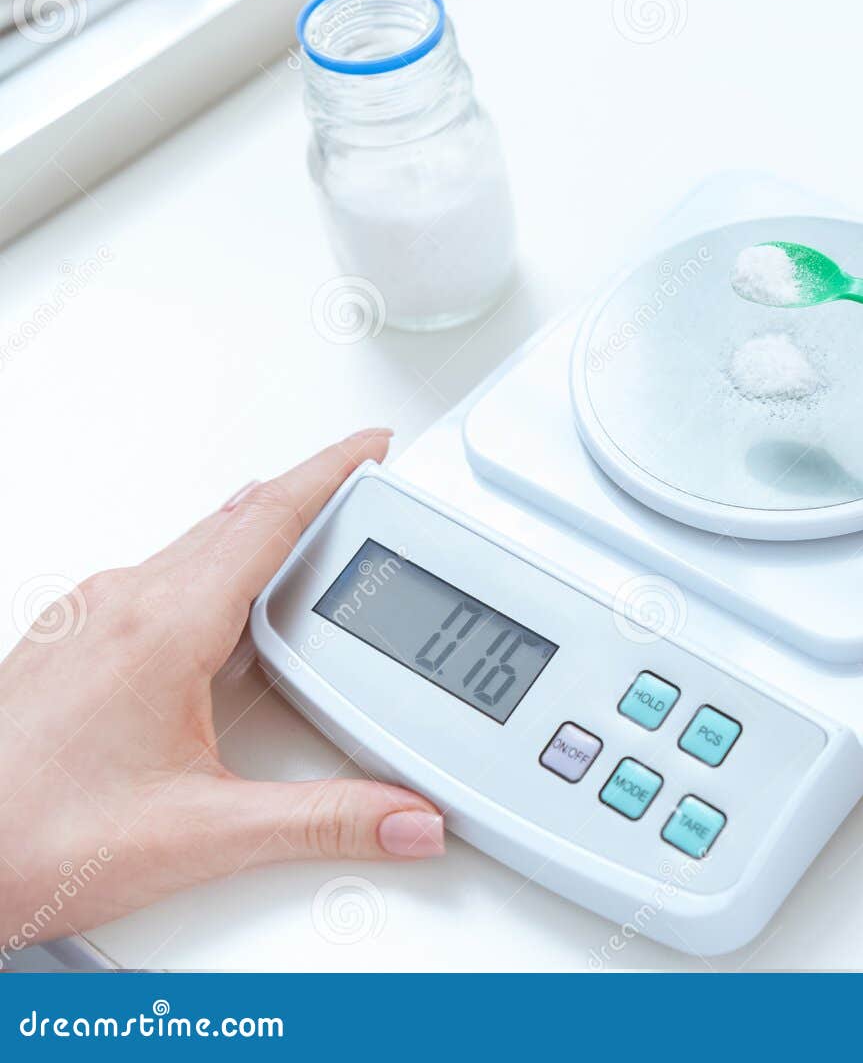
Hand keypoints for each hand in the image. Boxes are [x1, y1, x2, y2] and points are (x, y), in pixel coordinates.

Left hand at [0, 431, 443, 954]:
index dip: (330, 474)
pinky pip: (158, 579)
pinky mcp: (68, 646)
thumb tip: (404, 815)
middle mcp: (118, 608)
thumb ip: (322, 822)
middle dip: (307, 496)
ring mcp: (87, 622)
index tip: (371, 446)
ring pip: (191, 548)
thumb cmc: (28, 837)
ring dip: (257, 533)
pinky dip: (211, 569)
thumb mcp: (203, 836)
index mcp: (163, 628)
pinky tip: (222, 610)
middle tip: (360, 488)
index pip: (268, 520)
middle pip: (234, 522)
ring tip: (308, 541)